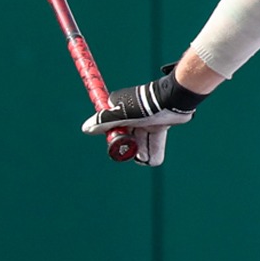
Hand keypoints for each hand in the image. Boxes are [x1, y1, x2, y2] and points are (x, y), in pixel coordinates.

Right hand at [80, 68, 206, 166]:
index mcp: (119, 108)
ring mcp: (146, 119)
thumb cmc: (145, 105)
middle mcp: (131, 114)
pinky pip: (154, 142)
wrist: (173, 100)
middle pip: (128, 137)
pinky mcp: (159, 125)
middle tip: (136, 155)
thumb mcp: (121, 115)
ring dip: (144, 152)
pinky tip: (153, 160)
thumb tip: (86, 129)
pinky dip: (154, 151)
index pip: (112, 128)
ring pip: (142, 142)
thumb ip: (103, 122)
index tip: (120, 144)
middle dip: (132, 149)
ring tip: (146, 159)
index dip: (116, 139)